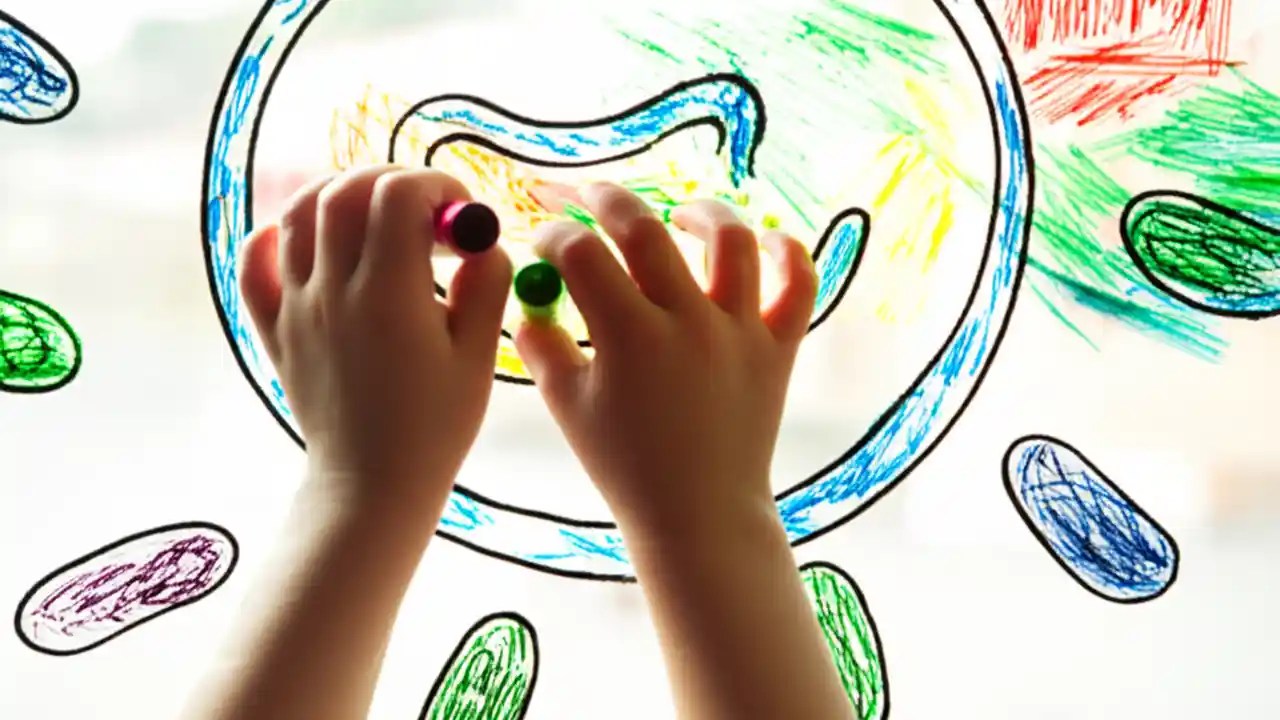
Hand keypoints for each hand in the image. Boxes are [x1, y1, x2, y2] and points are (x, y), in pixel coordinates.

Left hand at [238, 166, 511, 506]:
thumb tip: (482, 239)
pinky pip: (255, 263)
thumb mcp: (478, 358)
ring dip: (339, 195)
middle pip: (344, 192)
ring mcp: (295, 307)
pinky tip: (307, 240)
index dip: (436, 186)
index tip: (462, 214)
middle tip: (425, 212)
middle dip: (390, 181)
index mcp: (388, 295)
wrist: (371, 484)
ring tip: (375, 215)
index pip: (397, 195)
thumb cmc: (434, 426)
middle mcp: (332, 290)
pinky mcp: (274, 329)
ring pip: (298, 214)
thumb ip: (486, 287)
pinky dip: (276, 235)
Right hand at [514, 182, 816, 537]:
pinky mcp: (779, 348)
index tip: (546, 238)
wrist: (699, 515)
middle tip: (590, 195)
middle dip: (607, 199)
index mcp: (629, 337)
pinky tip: (762, 240)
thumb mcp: (568, 408)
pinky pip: (799, 283)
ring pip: (731, 240)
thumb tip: (529, 300)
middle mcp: (688, 322)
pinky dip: (787, 251)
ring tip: (678, 214)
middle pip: (645, 229)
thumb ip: (541, 346)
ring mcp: (740, 332)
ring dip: (698, 211)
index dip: (555, 236)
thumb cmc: (627, 467)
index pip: (581, 254)